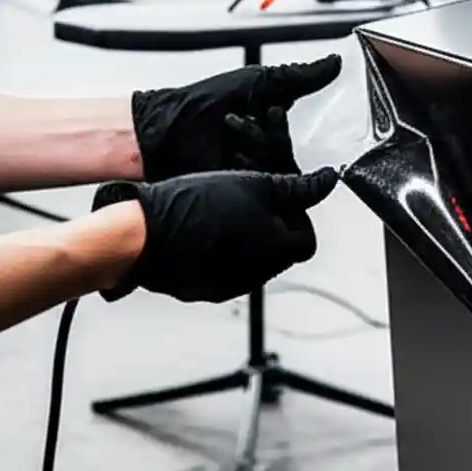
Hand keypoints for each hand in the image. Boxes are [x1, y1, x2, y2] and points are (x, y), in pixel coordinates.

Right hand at [92, 168, 337, 301]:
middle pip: (282, 252)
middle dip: (273, 227)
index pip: (307, 239)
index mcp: (277, 248)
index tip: (277, 200)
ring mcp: (232, 286)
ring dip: (249, 240)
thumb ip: (296, 187)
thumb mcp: (253, 183)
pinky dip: (224, 254)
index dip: (297, 217)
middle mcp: (259, 273)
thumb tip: (329, 179)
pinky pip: (227, 272)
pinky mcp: (206, 291)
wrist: (142, 235)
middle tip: (248, 202)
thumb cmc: (194, 205)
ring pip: (255, 262)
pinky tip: (203, 232)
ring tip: (221, 214)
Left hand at [131, 56, 340, 180]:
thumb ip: (299, 76)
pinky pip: (267, 186)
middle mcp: (266, 147)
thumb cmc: (201, 103)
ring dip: (255, 146)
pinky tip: (231, 156)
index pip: (304, 127)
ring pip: (280, 167)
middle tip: (253, 119)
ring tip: (230, 132)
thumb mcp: (257, 82)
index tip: (276, 110)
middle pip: (292, 149)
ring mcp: (256, 170)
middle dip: (270, 134)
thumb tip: (335, 62)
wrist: (165, 132)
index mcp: (271, 120)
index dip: (291, 120)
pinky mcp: (246, 190)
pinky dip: (249, 168)